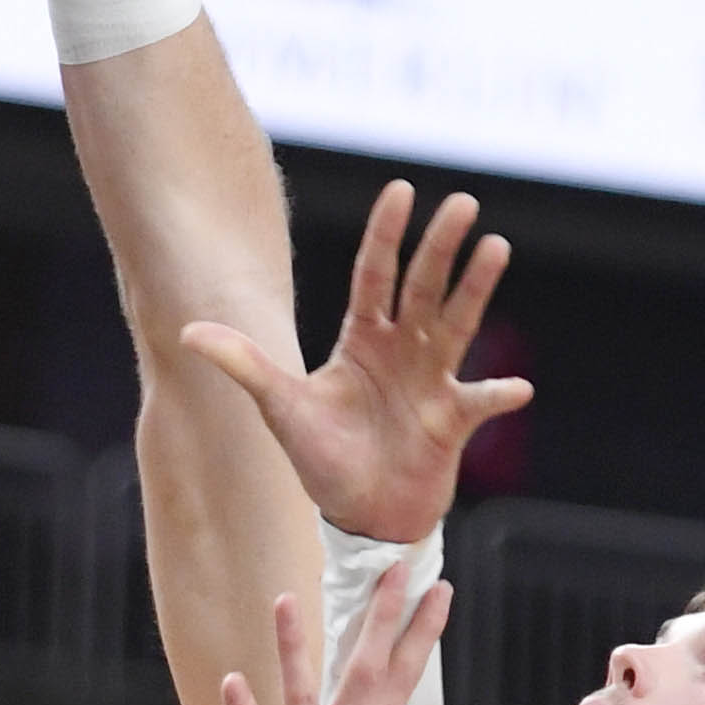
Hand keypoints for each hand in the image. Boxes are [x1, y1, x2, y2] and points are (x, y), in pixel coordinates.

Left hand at [182, 181, 530, 543]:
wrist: (359, 514)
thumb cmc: (323, 458)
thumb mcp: (279, 408)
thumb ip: (243, 365)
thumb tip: (188, 331)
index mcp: (362, 340)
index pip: (374, 275)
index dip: (385, 235)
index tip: (400, 190)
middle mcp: (402, 350)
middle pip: (423, 287)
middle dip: (440, 247)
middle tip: (462, 203)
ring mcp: (432, 381)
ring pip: (457, 325)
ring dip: (475, 288)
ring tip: (495, 247)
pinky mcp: (452, 420)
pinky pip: (479, 402)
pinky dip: (496, 395)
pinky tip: (517, 388)